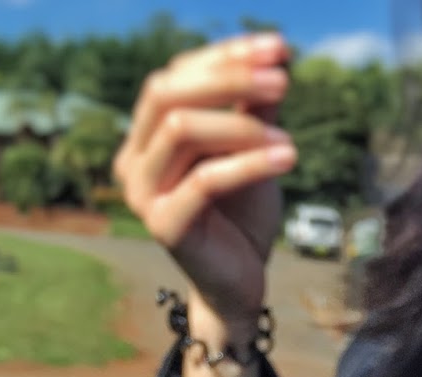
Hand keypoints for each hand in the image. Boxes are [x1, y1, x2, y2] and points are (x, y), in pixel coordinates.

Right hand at [114, 33, 295, 339]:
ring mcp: (141, 193)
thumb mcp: (251, 151)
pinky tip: (288, 158)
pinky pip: (204, 180)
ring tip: (288, 140)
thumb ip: (254, 109)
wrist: (240, 282)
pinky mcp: (163, 225)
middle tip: (283, 81)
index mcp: (147, 134)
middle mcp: (133, 159)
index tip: (280, 48)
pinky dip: (248, 164)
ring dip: (241, 126)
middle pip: (166, 92)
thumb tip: (274, 58)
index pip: (177, 74)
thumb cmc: (242, 215)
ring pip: (182, 130)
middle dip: (228, 78)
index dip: (227, 55)